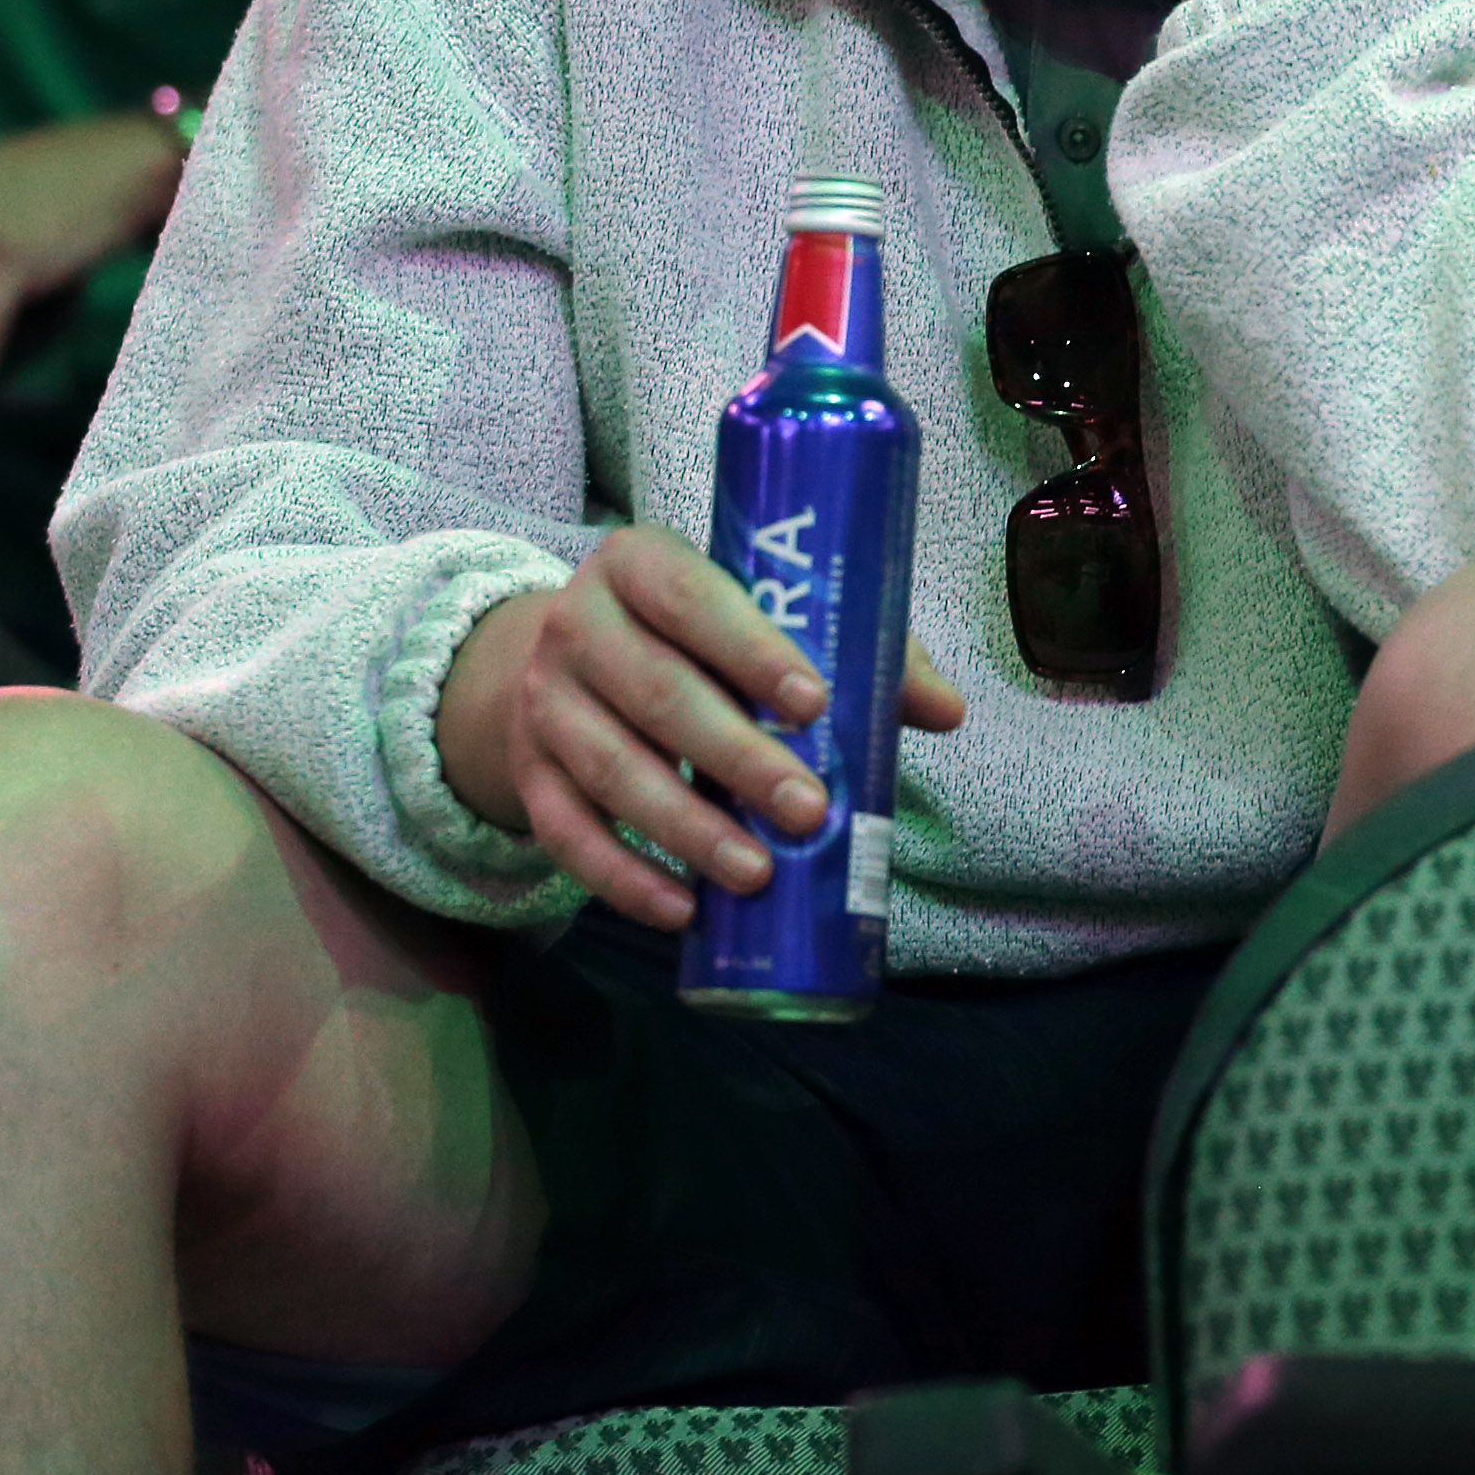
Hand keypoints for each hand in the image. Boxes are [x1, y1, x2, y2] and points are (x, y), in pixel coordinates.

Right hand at [435, 527, 968, 925]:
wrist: (559, 659)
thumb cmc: (692, 636)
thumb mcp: (751, 615)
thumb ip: (851, 650)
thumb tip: (945, 710)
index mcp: (638, 563)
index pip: (694, 598)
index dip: (752, 650)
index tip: (816, 704)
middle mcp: (576, 624)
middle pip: (657, 693)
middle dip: (738, 757)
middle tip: (809, 810)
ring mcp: (544, 703)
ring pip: (613, 771)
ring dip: (688, 829)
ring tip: (758, 873)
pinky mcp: (529, 775)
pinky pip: (568, 834)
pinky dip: (624, 879)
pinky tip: (684, 911)